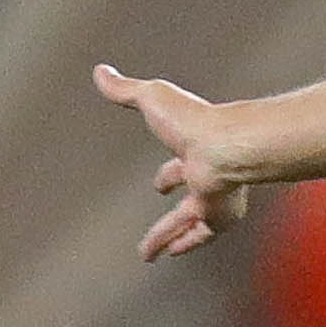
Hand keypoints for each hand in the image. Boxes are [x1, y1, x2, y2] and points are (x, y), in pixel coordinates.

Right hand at [94, 62, 249, 260]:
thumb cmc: (193, 121)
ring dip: (166, 237)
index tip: (158, 184)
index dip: (166, 176)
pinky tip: (170, 253)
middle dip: (169, 216)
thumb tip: (101, 71)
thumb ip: (125, 88)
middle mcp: (206, 177)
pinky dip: (186, 243)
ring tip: (147, 255)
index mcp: (193, 151)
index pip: (178, 168)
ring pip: (187, 225)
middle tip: (153, 233)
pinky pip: (202, 235)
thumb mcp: (151, 98)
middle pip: (184, 203)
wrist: (224, 145)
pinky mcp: (219, 214)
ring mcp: (214, 197)